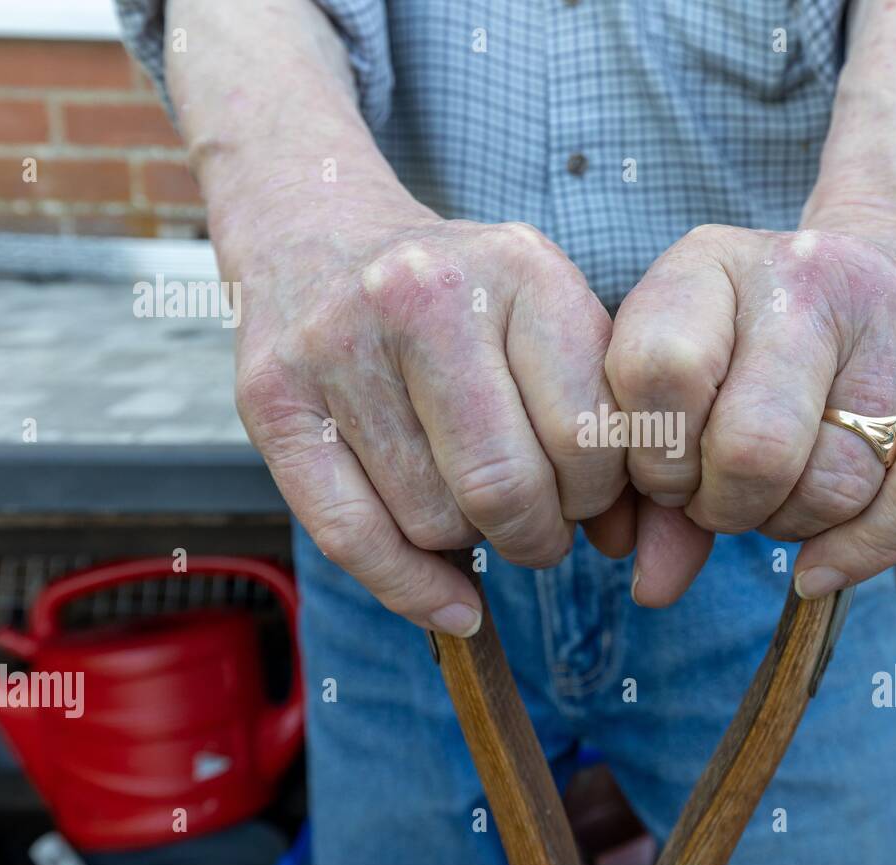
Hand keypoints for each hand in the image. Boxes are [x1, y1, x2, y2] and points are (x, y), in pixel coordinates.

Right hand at [226, 192, 626, 635]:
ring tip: (470, 501)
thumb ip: (602, 418)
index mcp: (520, 269)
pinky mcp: (272, 397)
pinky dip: (413, 590)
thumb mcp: (547, 320)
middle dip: (537, 535)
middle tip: (536, 527)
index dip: (600, 495)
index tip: (586, 496)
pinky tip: (450, 599)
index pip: (587, 437)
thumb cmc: (461, 300)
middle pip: (505, 487)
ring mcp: (339, 344)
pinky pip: (352, 539)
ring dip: (470, 542)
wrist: (321, 234)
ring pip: (434, 520)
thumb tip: (623, 543)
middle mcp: (426, 296)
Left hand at [606, 224, 895, 605]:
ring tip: (779, 496)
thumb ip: (649, 479)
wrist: (881, 265)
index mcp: (712, 262)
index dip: (655, 460)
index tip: (666, 474)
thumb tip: (655, 587)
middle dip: (726, 507)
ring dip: (792, 524)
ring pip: (836, 483)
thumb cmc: (750, 346)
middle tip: (722, 500)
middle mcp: (808, 273)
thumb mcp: (680, 381)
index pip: (659, 373)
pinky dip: (864, 550)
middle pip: (753, 446)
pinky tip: (824, 563)